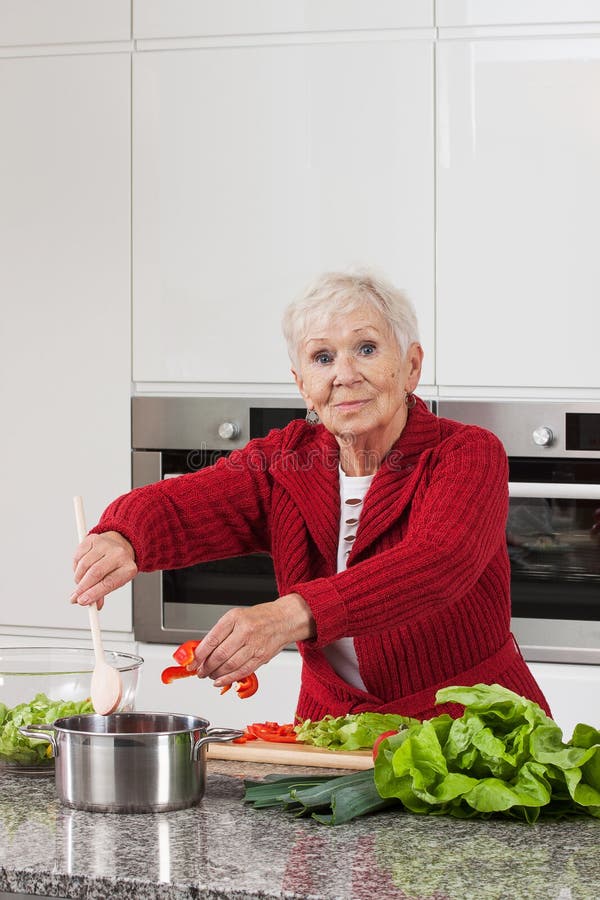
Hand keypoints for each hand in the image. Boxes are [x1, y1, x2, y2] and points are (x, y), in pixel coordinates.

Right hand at [71, 531, 136, 609]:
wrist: (120, 545)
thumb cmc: (117, 567)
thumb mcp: (116, 581)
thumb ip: (103, 593)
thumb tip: (93, 605)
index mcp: (128, 567)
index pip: (109, 583)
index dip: (93, 593)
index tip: (82, 601)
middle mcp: (118, 554)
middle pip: (95, 573)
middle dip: (82, 588)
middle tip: (75, 598)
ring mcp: (105, 544)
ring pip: (84, 565)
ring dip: (78, 578)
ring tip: (80, 583)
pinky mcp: (93, 539)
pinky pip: (78, 557)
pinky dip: (76, 568)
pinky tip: (80, 571)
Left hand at [191, 593, 314, 686]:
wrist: (284, 619)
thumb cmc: (259, 617)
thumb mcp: (236, 617)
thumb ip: (220, 633)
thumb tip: (203, 651)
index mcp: (234, 618)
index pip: (212, 639)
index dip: (199, 655)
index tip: (192, 663)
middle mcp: (244, 631)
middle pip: (219, 655)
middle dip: (206, 667)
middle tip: (200, 671)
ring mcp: (254, 645)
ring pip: (229, 665)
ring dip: (215, 674)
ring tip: (209, 675)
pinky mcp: (261, 657)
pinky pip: (242, 671)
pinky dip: (228, 679)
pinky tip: (220, 681)